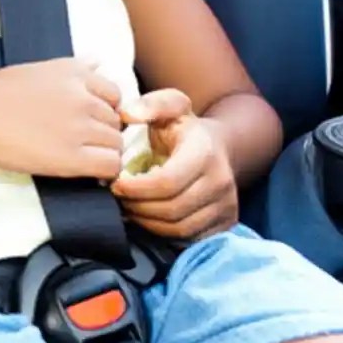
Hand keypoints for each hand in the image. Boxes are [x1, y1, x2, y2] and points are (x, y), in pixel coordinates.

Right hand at [0, 58, 124, 180]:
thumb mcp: (39, 68)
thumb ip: (74, 67)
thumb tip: (97, 60)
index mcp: (76, 74)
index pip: (116, 96)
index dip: (105, 112)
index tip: (90, 123)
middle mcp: (84, 98)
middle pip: (116, 123)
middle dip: (104, 134)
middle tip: (83, 145)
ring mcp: (79, 128)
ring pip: (117, 145)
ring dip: (104, 154)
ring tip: (82, 160)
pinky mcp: (71, 157)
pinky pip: (110, 165)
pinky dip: (105, 172)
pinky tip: (87, 173)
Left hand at [110, 89, 237, 240]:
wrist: (221, 146)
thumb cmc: (185, 127)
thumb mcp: (169, 105)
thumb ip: (149, 104)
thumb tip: (127, 114)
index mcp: (205, 153)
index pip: (167, 182)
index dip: (137, 188)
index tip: (115, 184)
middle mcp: (221, 181)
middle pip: (172, 209)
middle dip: (138, 207)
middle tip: (117, 198)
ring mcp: (226, 204)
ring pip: (180, 228)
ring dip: (148, 222)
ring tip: (129, 208)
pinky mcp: (226, 222)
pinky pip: (191, 238)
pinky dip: (165, 233)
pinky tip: (148, 218)